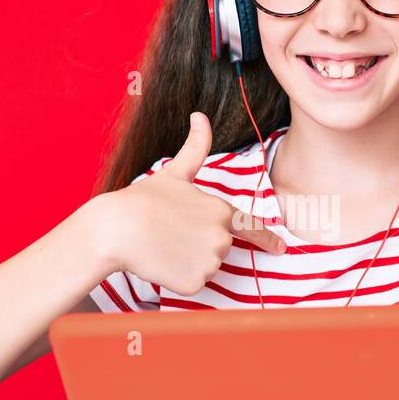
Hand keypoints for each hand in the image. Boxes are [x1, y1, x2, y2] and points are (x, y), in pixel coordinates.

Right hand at [94, 112, 284, 295]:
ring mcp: (209, 262)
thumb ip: (195, 147)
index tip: (281, 248)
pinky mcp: (195, 282)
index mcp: (221, 211)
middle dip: (199, 244)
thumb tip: (200, 115)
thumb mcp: (174, 173)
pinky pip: (193, 284)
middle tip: (172, 233)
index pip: (251, 227)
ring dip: (189, 261)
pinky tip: (163, 262)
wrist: (117, 229)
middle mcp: (221, 238)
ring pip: (205, 266)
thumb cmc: (143, 200)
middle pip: (218, 248)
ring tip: (165, 245)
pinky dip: (179, 278)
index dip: (267, 239)